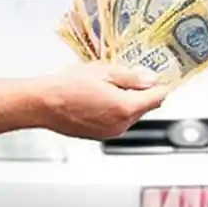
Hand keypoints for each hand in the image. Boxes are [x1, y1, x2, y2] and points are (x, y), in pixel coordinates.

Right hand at [38, 61, 172, 139]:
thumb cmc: (68, 86)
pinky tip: (99, 97)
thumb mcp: (103, 71)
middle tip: (129, 74)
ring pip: (131, 114)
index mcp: (125, 107)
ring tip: (108, 84)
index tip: (164, 76)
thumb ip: (131, 76)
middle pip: (145, 106)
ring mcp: (111, 132)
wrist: (44, 104)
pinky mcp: (101, 135)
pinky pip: (118, 121)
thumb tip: (151, 78)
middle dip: (142, 91)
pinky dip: (115, 109)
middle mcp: (121, 124)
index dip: (162, 85)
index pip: (157, 97)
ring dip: (127, 100)